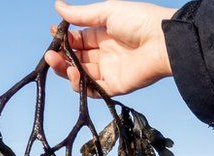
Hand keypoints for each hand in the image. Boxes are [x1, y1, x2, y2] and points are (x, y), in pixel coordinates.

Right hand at [45, 0, 176, 96]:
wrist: (163, 41)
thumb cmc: (140, 21)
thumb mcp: (108, 12)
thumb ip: (82, 14)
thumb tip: (58, 6)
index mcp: (104, 35)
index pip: (78, 40)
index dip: (64, 39)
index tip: (53, 34)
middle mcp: (106, 53)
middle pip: (77, 59)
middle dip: (60, 56)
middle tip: (50, 53)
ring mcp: (111, 70)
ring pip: (81, 75)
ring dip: (65, 69)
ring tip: (55, 61)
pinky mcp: (116, 86)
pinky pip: (94, 90)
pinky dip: (80, 85)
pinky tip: (73, 73)